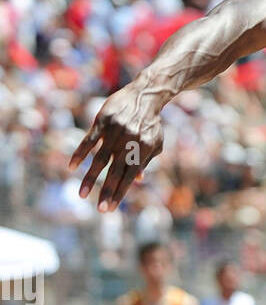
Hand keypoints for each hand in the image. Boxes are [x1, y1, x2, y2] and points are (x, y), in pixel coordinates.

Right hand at [70, 83, 164, 209]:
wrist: (145, 94)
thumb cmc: (151, 123)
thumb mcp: (155, 144)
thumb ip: (145, 162)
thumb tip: (136, 181)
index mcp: (141, 152)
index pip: (128, 178)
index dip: (119, 194)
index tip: (111, 208)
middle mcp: (127, 144)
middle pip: (114, 173)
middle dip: (107, 192)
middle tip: (100, 210)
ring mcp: (114, 133)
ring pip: (99, 160)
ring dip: (90, 179)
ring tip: (82, 194)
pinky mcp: (102, 122)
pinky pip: (89, 141)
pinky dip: (80, 154)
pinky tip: (72, 167)